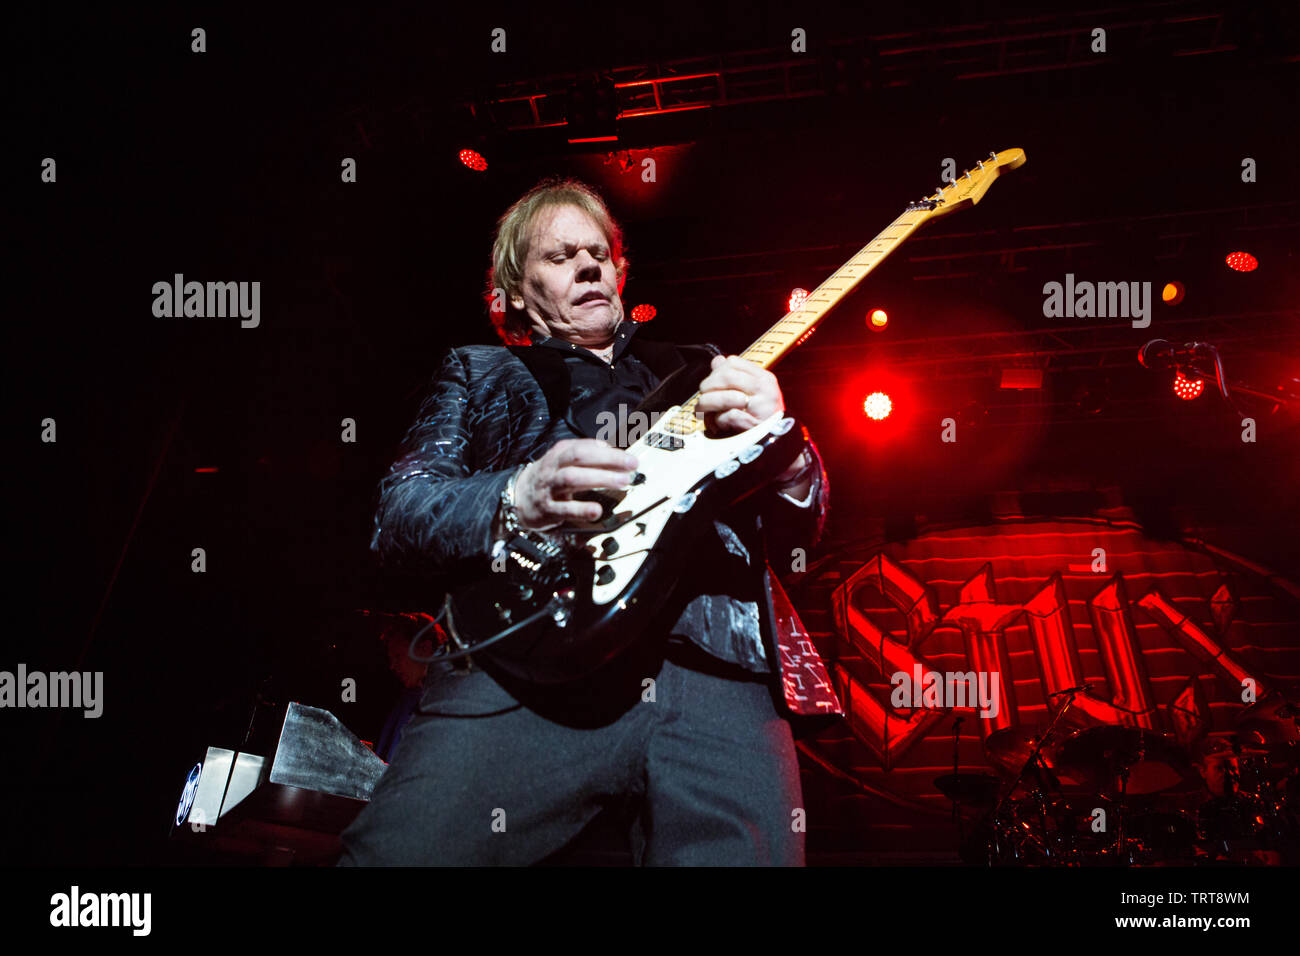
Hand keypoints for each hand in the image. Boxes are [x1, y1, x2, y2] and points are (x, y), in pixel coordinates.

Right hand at [513, 439, 637, 528]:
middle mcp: (554, 467)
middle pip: (580, 457)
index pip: (585, 447)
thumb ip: (586, 454)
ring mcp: (549, 487)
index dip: (609, 451)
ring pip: (573, 478)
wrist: (519, 497)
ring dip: (599, 478)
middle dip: (607, 460)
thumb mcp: (563, 460)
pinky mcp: (547, 509)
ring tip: (622, 482)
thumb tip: (611, 449)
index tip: (629, 458)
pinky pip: (565, 508)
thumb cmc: (549, 478)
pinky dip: (582, 509)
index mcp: (559, 453)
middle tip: (631, 466)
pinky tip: (597, 510)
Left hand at [697, 354, 809, 495]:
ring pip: (726, 394)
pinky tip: (721, 426)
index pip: (733, 362)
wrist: (780, 447)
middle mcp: (766, 389)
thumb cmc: (762, 420)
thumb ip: (735, 377)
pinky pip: (729, 416)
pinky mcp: (756, 424)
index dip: (716, 372)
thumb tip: (717, 361)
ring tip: (707, 413)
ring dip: (709, 404)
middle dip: (708, 387)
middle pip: (726, 375)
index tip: (711, 385)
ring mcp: (763, 407)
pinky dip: (720, 421)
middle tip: (703, 398)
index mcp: (765, 379)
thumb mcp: (753, 394)